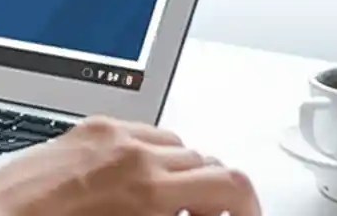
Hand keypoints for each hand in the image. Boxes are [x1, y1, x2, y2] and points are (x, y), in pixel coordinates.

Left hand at [0, 116, 258, 215]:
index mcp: (150, 191)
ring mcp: (110, 136)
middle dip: (210, 193)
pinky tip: (132, 178)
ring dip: (180, 171)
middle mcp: (134, 155)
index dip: (249, 205)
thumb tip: (198, 214)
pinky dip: (147, 152)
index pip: (232, 182)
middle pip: (206, 161)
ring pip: (175, 143)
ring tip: (164, 202)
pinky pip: (138, 131)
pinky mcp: (87, 128)